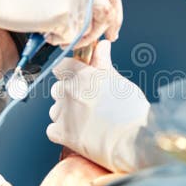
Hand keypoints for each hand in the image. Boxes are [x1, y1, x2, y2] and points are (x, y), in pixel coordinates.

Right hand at [0, 0, 122, 47]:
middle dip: (102, 30)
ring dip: (77, 38)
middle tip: (96, 43)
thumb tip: (95, 13)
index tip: (112, 27)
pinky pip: (71, 37)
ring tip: (56, 34)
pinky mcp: (65, 14)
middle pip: (107, 10)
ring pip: (90, 28)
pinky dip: (60, 40)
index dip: (114, 11)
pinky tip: (44, 33)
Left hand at [46, 40, 149, 171]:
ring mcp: (63, 113)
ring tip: (86, 121)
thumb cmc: (131, 111)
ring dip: (65, 114)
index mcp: (82, 75)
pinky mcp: (61, 133)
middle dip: (69, 95)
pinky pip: (52, 130)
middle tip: (88, 105)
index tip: (77, 79)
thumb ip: (103, 63)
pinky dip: (62, 132)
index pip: (62, 66)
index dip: (69, 73)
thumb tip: (101, 46)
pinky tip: (78, 133)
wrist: (133, 139)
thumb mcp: (118, 81)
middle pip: (58, 89)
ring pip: (55, 110)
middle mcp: (68, 91)